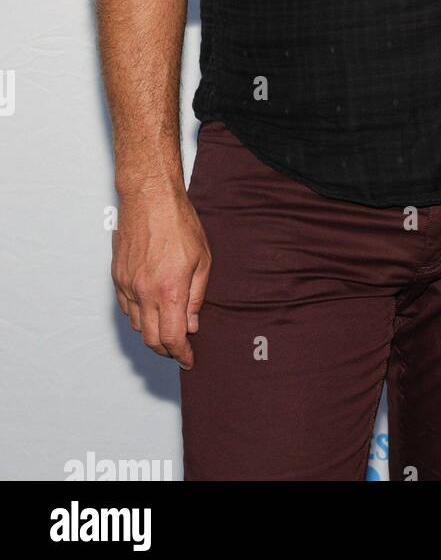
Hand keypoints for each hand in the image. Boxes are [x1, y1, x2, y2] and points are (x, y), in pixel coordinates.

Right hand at [111, 185, 210, 368]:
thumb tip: (192, 325)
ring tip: (169, 328)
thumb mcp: (203, 259)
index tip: (188, 359)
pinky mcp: (117, 277)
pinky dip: (139, 316)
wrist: (150, 199)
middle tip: (180, 349)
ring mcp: (127, 285)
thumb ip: (196, 296)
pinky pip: (126, 308)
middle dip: (167, 349)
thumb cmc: (180, 224)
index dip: (180, 354)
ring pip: (137, 325)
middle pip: (151, 339)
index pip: (171, 337)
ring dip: (153, 333)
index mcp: (169, 290)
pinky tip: (152, 310)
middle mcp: (144, 292)